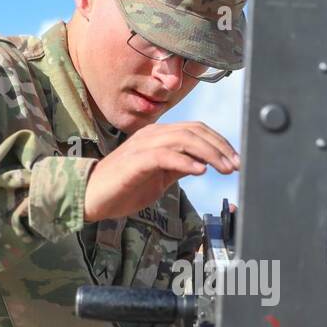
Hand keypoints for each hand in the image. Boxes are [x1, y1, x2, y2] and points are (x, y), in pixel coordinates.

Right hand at [84, 122, 238, 222]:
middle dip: (220, 148)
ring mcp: (143, 145)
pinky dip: (185, 162)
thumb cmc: (123, 188)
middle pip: (194, 131)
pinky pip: (165, 156)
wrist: (90, 197)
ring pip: (183, 140)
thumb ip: (178, 167)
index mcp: (159, 136)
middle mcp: (152, 134)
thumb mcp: (159, 177)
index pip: (196, 130)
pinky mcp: (135, 161)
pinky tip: (200, 171)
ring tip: (224, 168)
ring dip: (209, 154)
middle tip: (236, 165)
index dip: (219, 142)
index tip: (236, 159)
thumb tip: (203, 164)